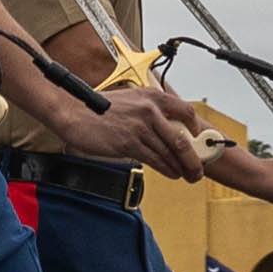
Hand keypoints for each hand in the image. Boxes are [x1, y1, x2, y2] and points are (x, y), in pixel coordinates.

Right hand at [93, 76, 210, 183]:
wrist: (74, 113)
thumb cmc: (97, 108)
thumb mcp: (129, 100)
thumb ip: (148, 111)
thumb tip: (163, 128)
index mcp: (151, 96)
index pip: (185, 111)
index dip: (195, 128)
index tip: (197, 139)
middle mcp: (149, 110)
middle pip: (181, 139)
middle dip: (194, 158)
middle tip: (198, 168)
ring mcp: (140, 127)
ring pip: (169, 153)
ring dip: (181, 167)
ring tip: (186, 175)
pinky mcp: (129, 143)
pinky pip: (155, 160)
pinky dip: (166, 169)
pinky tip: (171, 173)